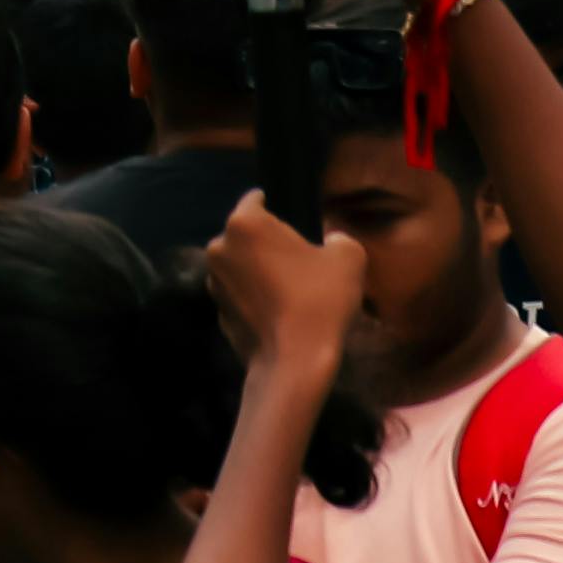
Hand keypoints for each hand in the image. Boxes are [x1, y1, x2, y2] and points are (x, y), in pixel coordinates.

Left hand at [205, 193, 367, 376]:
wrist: (293, 362)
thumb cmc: (319, 300)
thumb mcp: (348, 258)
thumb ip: (339, 239)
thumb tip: (331, 240)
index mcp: (245, 224)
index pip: (255, 201)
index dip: (273, 206)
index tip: (288, 219)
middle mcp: (219, 248)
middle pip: (246, 235)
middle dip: (267, 244)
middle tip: (298, 262)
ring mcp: (214, 282)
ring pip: (240, 266)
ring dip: (259, 272)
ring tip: (290, 291)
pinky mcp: (217, 313)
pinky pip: (240, 296)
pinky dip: (254, 299)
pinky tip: (279, 315)